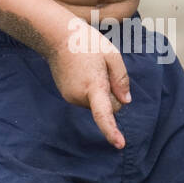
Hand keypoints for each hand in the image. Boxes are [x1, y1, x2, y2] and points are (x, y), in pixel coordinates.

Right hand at [46, 25, 130, 147]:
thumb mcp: (111, 55)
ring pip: (97, 104)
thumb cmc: (87, 43)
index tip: (120, 144)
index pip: (103, 114)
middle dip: (112, 97)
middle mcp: (79, 96)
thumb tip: (126, 101)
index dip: (112, 131)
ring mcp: (71, 97)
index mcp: (93, 85)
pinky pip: (88, 99)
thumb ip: (121, 79)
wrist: (57, 38)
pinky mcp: (67, 96)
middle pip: (107, 108)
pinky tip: (84, 72)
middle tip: (105, 72)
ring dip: (100, 91)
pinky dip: (91, 90)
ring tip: (91, 69)